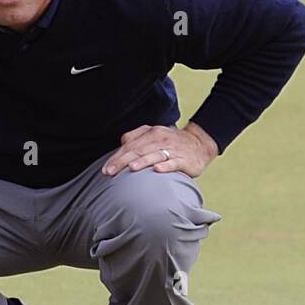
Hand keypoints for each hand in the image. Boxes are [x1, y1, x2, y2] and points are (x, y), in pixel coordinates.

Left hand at [102, 122, 218, 177]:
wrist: (199, 143)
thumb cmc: (171, 143)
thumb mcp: (153, 135)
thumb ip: (136, 138)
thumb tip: (122, 143)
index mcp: (151, 133)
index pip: (130, 145)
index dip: (117, 157)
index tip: (105, 169)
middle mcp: (160, 139)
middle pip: (139, 150)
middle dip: (123, 161)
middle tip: (110, 172)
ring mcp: (173, 149)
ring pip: (155, 155)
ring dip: (143, 161)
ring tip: (131, 168)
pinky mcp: (184, 160)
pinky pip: (174, 163)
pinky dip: (166, 166)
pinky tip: (157, 170)